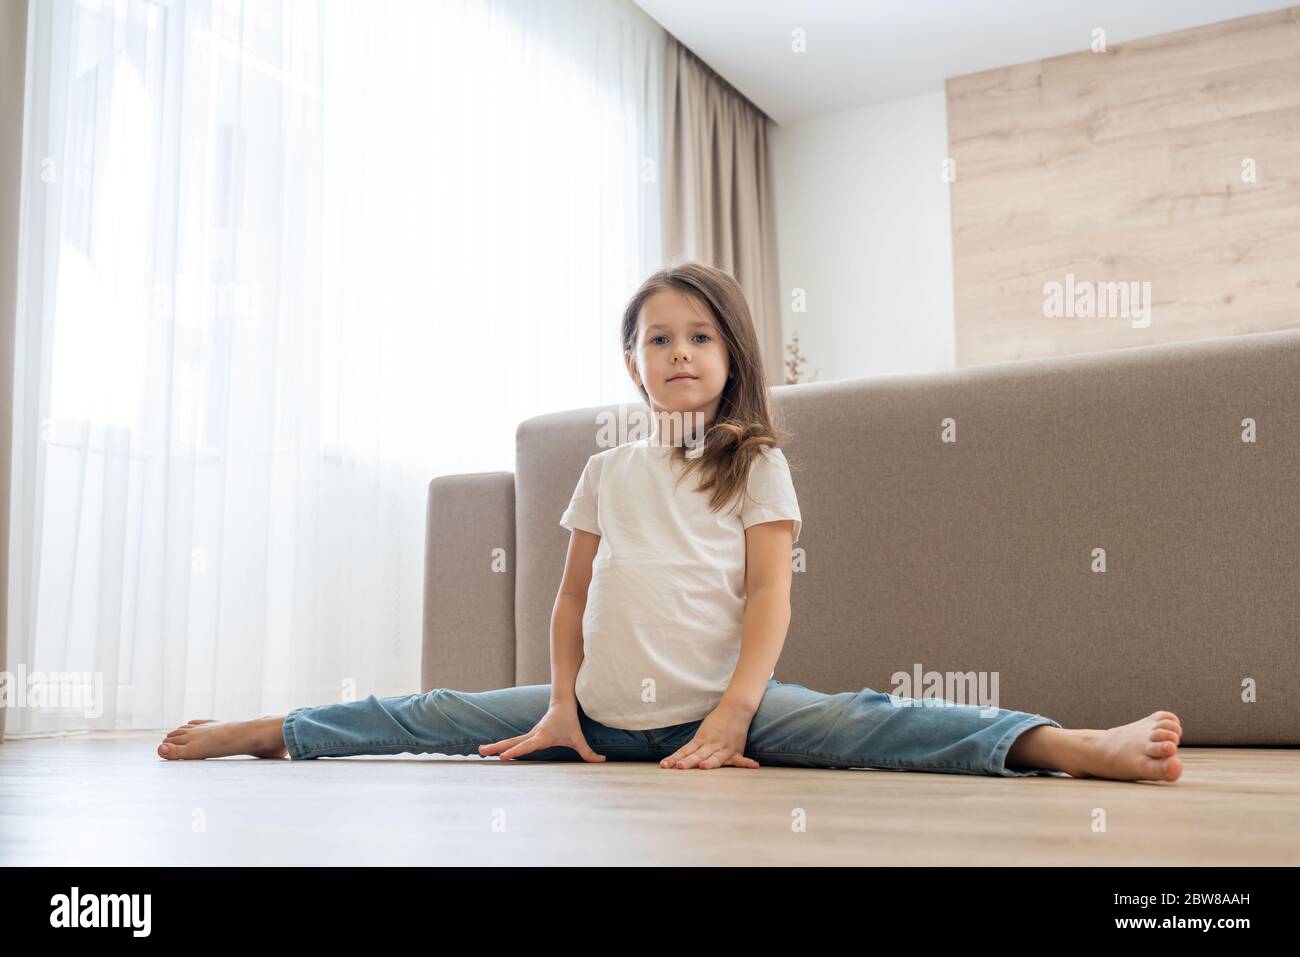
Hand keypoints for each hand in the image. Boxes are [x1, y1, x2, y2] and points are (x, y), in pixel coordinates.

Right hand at [478, 702, 605, 762]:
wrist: (563, 702)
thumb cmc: (569, 721)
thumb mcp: (579, 738)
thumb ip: (588, 752)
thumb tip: (602, 762)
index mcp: (541, 737)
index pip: (526, 746)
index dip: (516, 752)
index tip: (504, 757)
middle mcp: (532, 735)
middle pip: (512, 742)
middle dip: (497, 747)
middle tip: (481, 752)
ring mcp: (529, 734)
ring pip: (510, 741)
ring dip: (495, 746)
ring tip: (480, 752)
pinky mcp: (529, 735)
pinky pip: (514, 741)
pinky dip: (503, 745)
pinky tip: (494, 750)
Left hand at [660, 702, 759, 769]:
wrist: (735, 709)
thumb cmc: (717, 723)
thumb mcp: (702, 734)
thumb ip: (694, 747)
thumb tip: (679, 758)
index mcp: (700, 740)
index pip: (685, 751)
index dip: (675, 757)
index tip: (666, 765)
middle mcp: (711, 745)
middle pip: (697, 755)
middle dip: (689, 762)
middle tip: (680, 766)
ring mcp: (724, 749)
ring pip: (715, 759)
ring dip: (710, 763)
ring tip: (705, 767)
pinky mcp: (736, 751)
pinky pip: (741, 760)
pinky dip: (747, 764)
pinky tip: (754, 767)